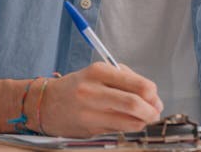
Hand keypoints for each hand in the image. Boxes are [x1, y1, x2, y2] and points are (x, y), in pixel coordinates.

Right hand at [27, 62, 162, 137]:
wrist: (46, 104)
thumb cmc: (77, 86)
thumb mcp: (98, 73)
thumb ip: (126, 79)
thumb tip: (153, 96)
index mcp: (98, 71)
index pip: (138, 85)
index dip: (152, 94)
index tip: (154, 97)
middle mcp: (93, 90)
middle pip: (135, 104)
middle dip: (152, 111)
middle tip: (154, 112)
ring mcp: (91, 111)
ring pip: (131, 121)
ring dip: (143, 122)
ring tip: (142, 118)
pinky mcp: (91, 128)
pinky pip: (120, 129)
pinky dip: (129, 127)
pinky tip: (125, 121)